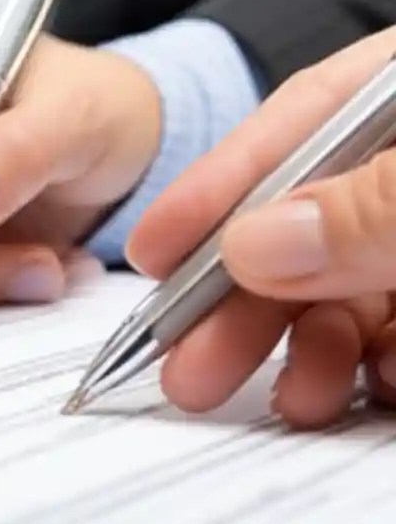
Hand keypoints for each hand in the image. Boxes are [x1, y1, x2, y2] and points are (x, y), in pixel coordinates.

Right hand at [129, 27, 395, 428]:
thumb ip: (372, 204)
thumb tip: (257, 247)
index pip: (297, 124)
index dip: (215, 191)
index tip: (150, 252)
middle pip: (312, 227)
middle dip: (245, 304)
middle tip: (190, 367)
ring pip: (356, 291)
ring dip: (310, 351)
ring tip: (292, 399)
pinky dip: (379, 368)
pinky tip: (368, 387)